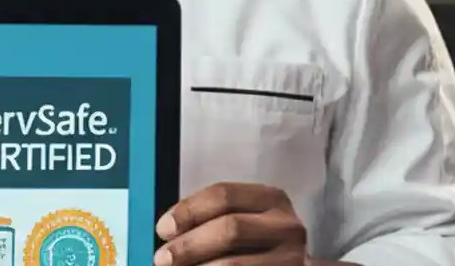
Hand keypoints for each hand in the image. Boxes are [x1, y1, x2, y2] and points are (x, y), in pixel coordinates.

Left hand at [154, 182, 315, 265]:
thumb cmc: (258, 244)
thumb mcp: (245, 220)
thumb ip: (212, 219)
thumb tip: (169, 229)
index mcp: (271, 198)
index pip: (224, 195)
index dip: (188, 210)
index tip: (163, 228)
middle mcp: (286, 225)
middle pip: (230, 228)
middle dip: (189, 244)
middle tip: (163, 258)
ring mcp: (292, 257)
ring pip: (234, 264)